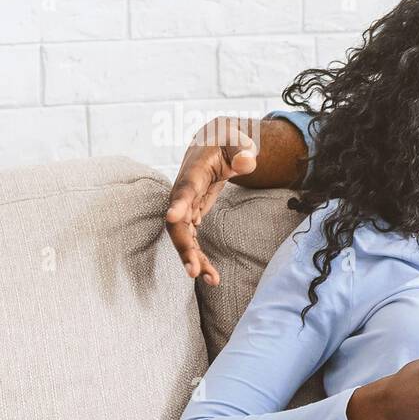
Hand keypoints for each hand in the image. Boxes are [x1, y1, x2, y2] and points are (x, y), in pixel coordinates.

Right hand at [165, 116, 258, 285]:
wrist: (214, 142)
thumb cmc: (228, 140)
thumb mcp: (238, 139)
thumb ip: (242, 150)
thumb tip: (246, 163)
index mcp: (196, 169)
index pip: (185, 187)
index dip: (179, 202)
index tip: (172, 218)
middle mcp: (185, 189)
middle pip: (178, 221)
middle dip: (183, 246)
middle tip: (194, 271)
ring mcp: (187, 203)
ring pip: (183, 234)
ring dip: (193, 258)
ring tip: (211, 280)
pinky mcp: (193, 213)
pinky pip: (192, 238)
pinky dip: (200, 255)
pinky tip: (211, 275)